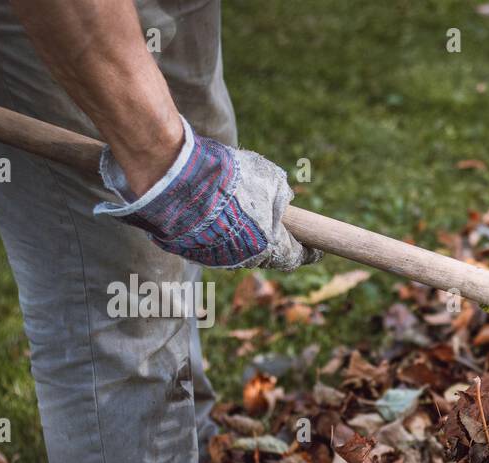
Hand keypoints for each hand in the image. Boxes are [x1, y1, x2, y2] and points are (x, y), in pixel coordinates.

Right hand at [94, 116, 319, 271]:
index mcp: (268, 247)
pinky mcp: (188, 250)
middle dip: (274, 241)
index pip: (295, 257)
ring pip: (236, 250)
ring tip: (239, 209)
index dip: (307, 252)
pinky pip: (211, 244)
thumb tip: (286, 203)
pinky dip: (217, 232)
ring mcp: (213, 258)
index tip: (316, 247)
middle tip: (278, 224)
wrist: (172, 176)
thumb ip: (283, 195)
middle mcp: (242, 260)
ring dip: (243, 235)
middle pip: (265, 255)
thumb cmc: (227, 177)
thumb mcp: (269, 179)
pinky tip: (213, 212)